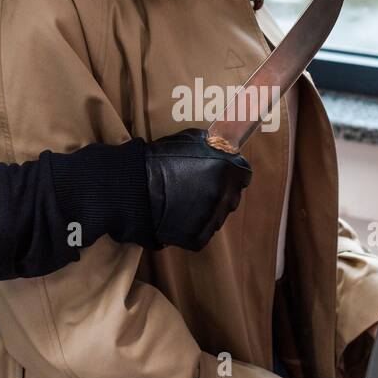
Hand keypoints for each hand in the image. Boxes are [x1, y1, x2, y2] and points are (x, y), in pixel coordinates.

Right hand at [144, 128, 251, 250]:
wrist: (133, 188)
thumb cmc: (159, 159)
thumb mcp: (189, 139)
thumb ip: (212, 145)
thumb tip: (223, 147)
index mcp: (225, 170)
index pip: (243, 175)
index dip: (232, 173)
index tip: (221, 174)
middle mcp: (223, 196)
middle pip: (232, 196)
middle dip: (220, 192)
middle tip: (199, 188)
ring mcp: (211, 219)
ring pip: (218, 216)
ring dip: (208, 210)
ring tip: (186, 203)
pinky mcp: (198, 237)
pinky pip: (203, 232)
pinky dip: (194, 226)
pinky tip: (179, 216)